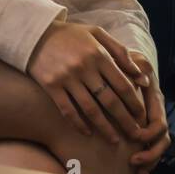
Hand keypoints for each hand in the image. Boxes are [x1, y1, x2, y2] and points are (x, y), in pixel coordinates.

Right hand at [26, 22, 148, 142]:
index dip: (134, 103)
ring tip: (115, 140)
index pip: (122, 85)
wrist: (33, 33)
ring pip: (90, 109)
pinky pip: (67, 110)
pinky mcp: (51, 85)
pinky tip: (87, 132)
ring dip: (105, 128)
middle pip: (110, 101)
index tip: (141, 116)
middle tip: (135, 135)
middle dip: (125, 121)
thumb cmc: (69, 34)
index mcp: (98, 55)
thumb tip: (141, 76)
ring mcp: (66, 78)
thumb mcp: (96, 33)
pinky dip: (78, 124)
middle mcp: (84, 67)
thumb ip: (120, 51)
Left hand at [126, 51, 169, 173]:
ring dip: (150, 160)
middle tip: (133, 162)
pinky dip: (148, 159)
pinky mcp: (145, 124)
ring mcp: (152, 119)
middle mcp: (157, 111)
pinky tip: (140, 172)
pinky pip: (151, 145)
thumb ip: (136, 67)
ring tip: (138, 171)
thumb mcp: (132, 59)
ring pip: (159, 146)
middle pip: (163, 139)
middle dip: (151, 154)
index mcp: (155, 99)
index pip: (159, 122)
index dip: (149, 134)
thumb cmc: (127, 59)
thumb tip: (143, 80)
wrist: (125, 58)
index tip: (135, 138)